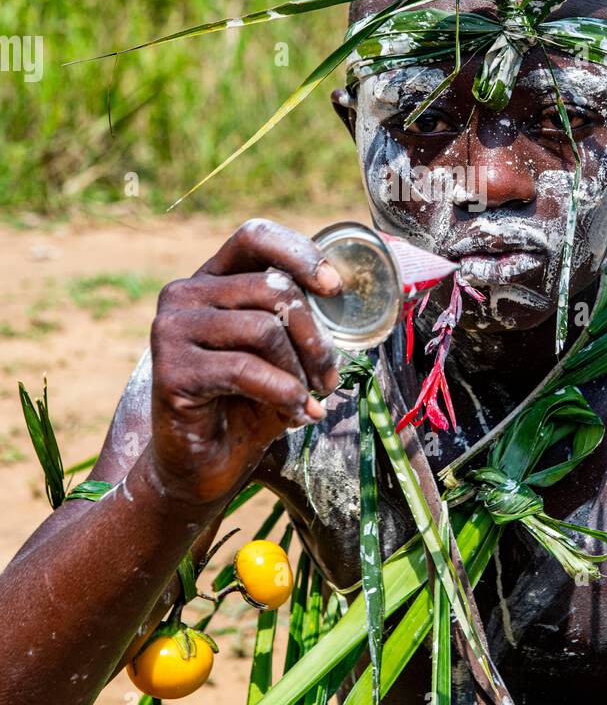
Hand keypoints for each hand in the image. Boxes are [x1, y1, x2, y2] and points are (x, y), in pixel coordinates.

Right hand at [149, 219, 341, 506]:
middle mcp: (184, 294)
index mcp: (212, 280)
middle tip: (328, 378)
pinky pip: (247, 369)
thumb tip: (338, 285)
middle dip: (315, 338)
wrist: (201, 467)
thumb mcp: (279, 354)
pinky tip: (295, 414)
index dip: (299, 254)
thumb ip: (295, 317)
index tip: (334, 289)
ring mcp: (171, 328)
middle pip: (273, 288)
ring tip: (309, 399)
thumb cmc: (246, 405)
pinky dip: (284, 393)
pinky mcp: (171, 369)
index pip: (254, 237)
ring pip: (265, 328)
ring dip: (301, 371)